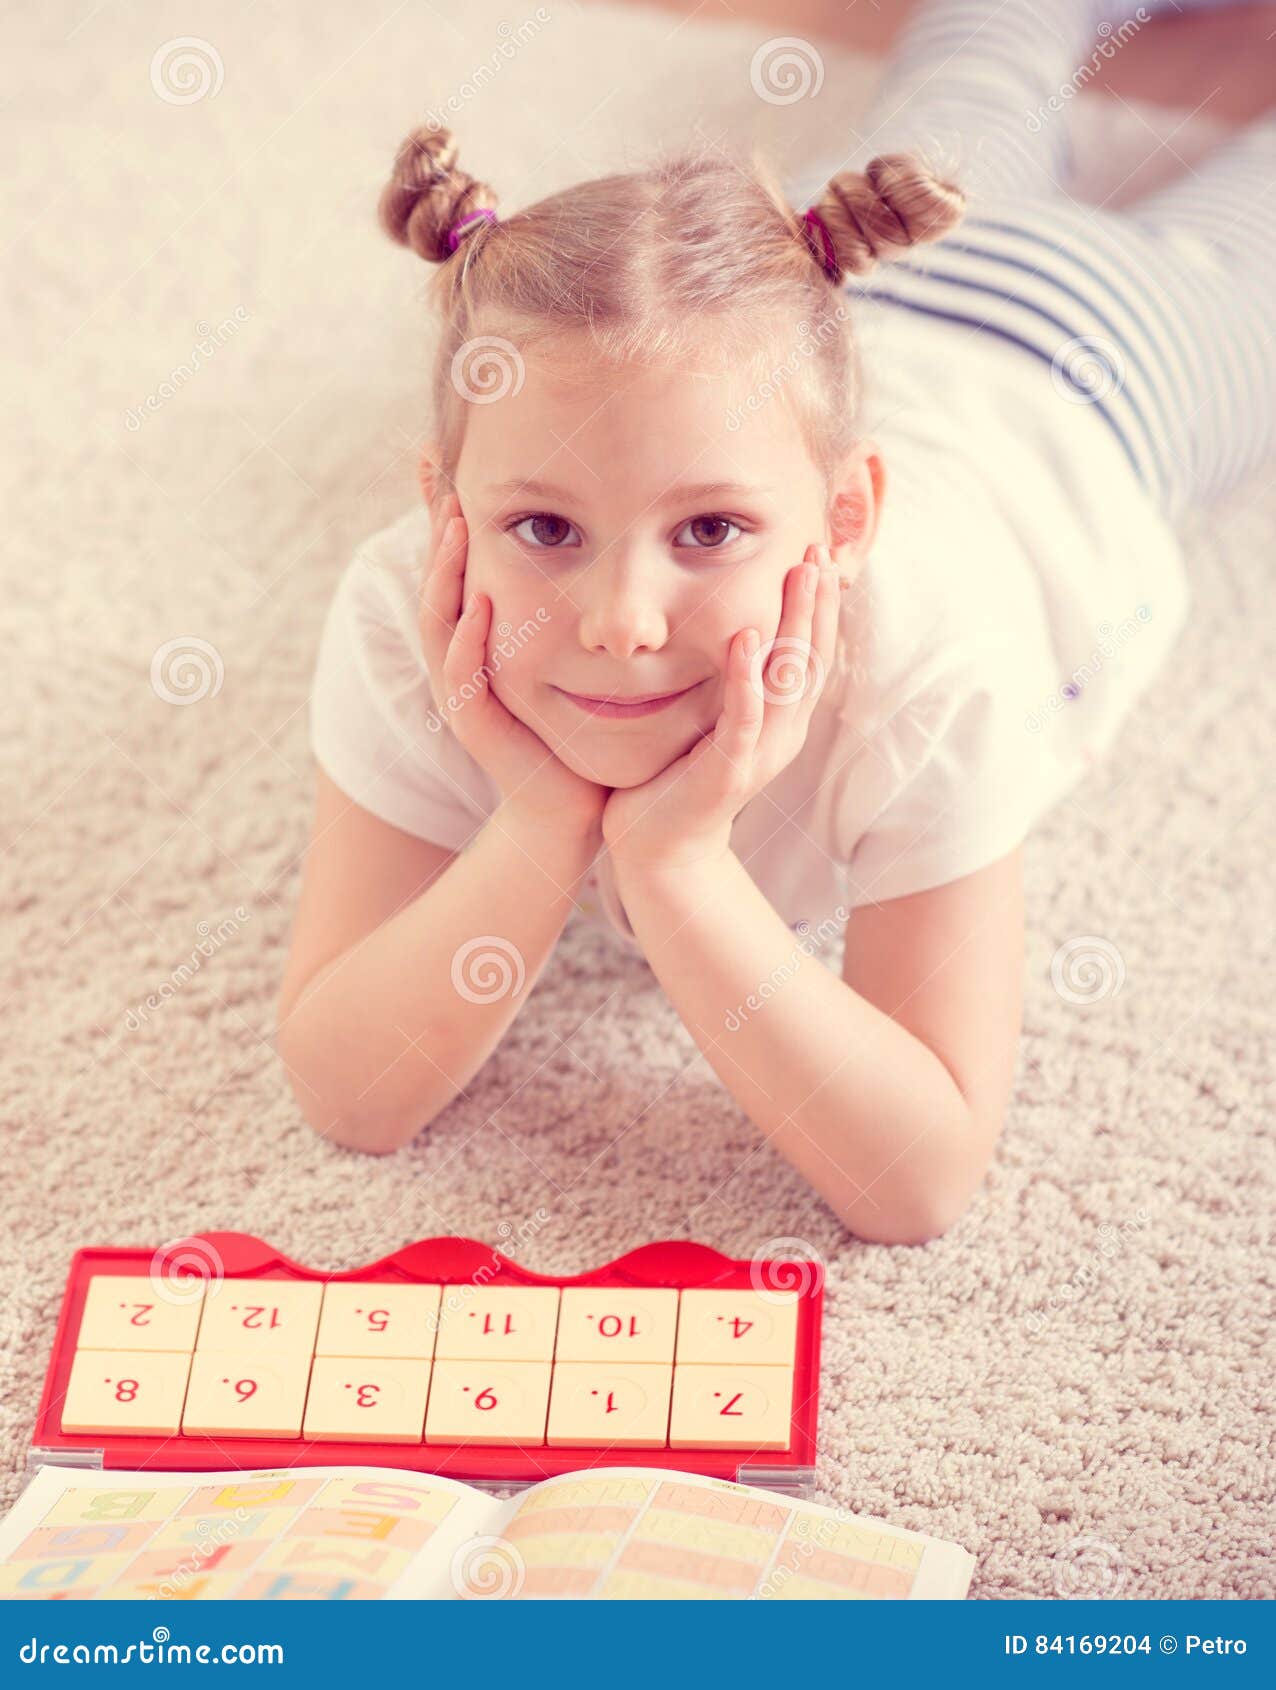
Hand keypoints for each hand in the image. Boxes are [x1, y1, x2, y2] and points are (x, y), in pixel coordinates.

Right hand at [419, 492, 609, 847]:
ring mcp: (464, 691)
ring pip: (439, 622)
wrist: (578, 807)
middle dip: (435, 526)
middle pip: (436, 580)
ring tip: (453, 527)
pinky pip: (463, 678)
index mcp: (482, 636)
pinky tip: (477, 606)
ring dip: (444, 573)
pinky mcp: (477, 727)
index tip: (436, 456)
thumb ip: (576, 601)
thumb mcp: (575, 652)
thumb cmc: (581, 726)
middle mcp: (463, 658)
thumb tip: (605, 537)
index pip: (455, 562)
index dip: (441, 512)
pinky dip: (465, 641)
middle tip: (437, 471)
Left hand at [603, 546, 841, 872]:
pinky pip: (744, 718)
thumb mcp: (714, 717)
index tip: (814, 554)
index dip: (818, 605)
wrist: (660, 847)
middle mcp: (783, 734)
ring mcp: (761, 754)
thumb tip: (730, 623)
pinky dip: (747, 679)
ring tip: (798, 578)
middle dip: (815, 603)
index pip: (811, 652)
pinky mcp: (730, 772)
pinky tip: (746, 640)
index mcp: (783, 719)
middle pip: (811, 658)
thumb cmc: (680, 776)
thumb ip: (731, 679)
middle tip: (815, 551)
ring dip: (794, 625)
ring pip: (788, 680)